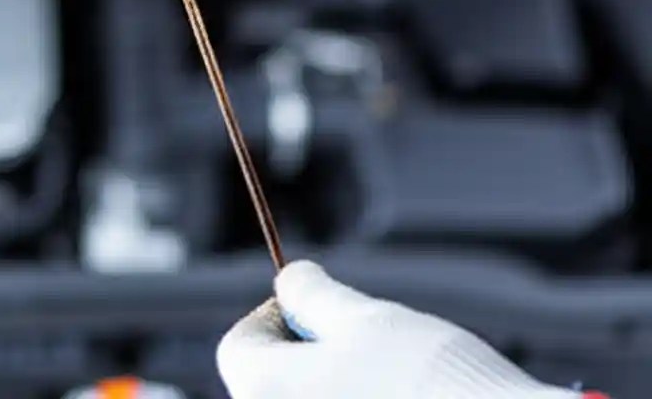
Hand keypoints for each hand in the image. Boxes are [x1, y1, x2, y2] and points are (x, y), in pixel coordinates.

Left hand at [217, 261, 578, 398]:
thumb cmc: (428, 383)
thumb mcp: (367, 318)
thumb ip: (316, 296)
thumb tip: (293, 280)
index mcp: (259, 388)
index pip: (240, 345)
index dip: (278, 317)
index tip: (319, 307)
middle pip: (275, 385)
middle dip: (313, 359)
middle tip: (366, 346)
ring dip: (343, 390)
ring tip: (398, 383)